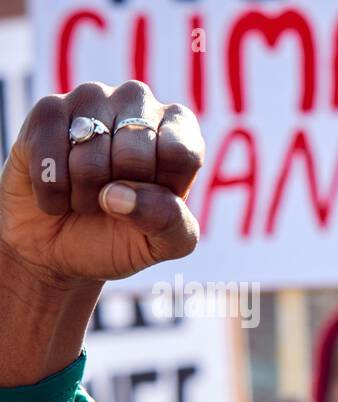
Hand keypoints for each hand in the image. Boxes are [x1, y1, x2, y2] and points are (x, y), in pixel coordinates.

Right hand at [0, 80, 203, 385]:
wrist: (59, 253)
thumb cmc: (122, 245)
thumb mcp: (164, 247)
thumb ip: (171, 222)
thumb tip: (126, 193)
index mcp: (182, 138)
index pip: (183, 146)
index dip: (161, 186)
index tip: (142, 208)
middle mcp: (143, 110)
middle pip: (139, 139)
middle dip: (121, 186)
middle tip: (108, 207)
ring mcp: (93, 104)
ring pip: (95, 132)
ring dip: (86, 180)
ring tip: (84, 200)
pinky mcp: (46, 111)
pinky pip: (51, 132)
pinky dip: (52, 177)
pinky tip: (55, 197)